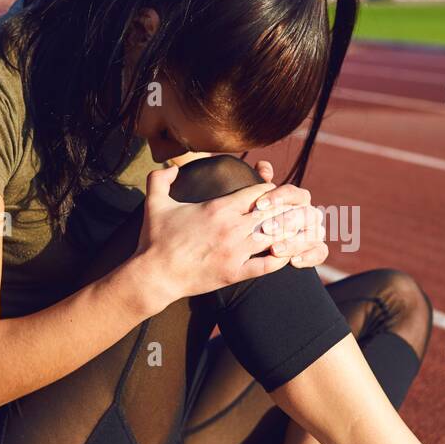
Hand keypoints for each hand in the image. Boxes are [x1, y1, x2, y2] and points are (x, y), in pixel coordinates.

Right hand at [132, 163, 297, 303]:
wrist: (153, 275)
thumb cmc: (154, 239)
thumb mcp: (154, 203)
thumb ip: (160, 179)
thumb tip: (172, 167)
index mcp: (219, 208)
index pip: (260, 192)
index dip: (270, 191)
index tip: (271, 195)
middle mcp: (231, 228)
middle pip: (273, 213)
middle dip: (283, 210)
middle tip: (288, 212)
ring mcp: (235, 252)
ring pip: (274, 237)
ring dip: (284, 233)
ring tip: (290, 231)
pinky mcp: (235, 273)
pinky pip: (267, 266)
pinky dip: (279, 260)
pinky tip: (283, 255)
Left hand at [249, 161, 329, 270]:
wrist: (255, 247)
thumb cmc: (254, 221)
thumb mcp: (253, 204)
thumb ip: (258, 185)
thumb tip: (264, 166)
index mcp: (297, 199)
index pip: (294, 193)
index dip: (279, 197)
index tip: (259, 204)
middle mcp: (309, 213)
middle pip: (306, 213)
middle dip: (286, 221)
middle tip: (266, 228)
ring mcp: (315, 232)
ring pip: (313, 234)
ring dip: (295, 242)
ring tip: (274, 249)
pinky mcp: (316, 251)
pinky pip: (320, 252)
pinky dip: (309, 257)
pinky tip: (293, 262)